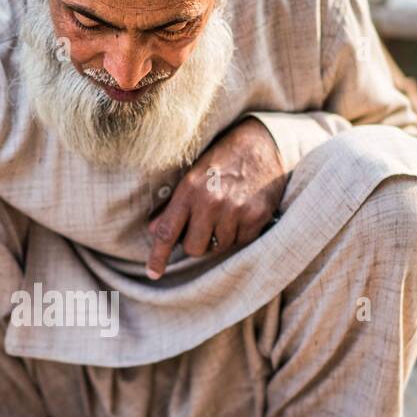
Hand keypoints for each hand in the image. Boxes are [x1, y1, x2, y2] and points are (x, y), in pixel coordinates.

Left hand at [146, 116, 285, 278]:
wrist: (262, 143)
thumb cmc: (222, 160)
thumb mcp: (193, 175)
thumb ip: (175, 205)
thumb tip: (154, 230)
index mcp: (190, 190)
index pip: (167, 231)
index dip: (158, 256)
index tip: (153, 273)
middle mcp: (211, 202)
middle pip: (194, 248)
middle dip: (197, 243)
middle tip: (205, 225)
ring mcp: (235, 211)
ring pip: (219, 247)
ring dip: (220, 237)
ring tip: (227, 213)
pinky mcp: (256, 217)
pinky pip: (242, 242)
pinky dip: (240, 234)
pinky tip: (242, 213)